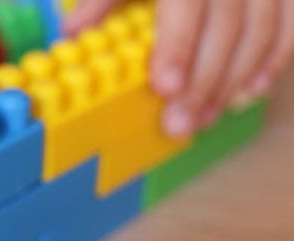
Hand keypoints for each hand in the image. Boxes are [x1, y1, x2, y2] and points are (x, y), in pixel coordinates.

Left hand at [65, 0, 293, 135]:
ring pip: (261, 27)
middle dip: (203, 80)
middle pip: (226, 23)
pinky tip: (252, 91)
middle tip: (180, 123)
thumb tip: (74, 32)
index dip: (177, 45)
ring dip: (233, 80)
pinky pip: (291, 21)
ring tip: (204, 117)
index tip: (164, 87)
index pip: (186, 2)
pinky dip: (275, 57)